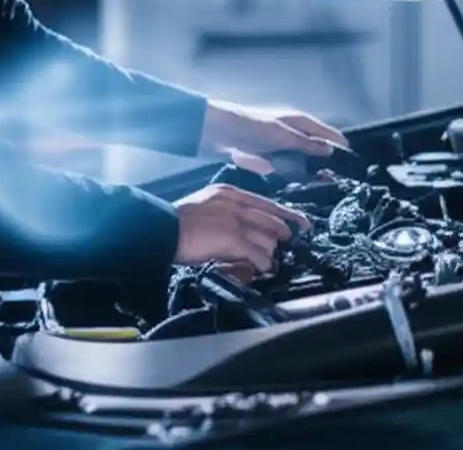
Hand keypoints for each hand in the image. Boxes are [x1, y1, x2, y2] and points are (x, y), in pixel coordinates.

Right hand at [173, 184, 311, 274]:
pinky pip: (260, 256)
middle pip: (272, 221)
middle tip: (284, 248)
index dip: (288, 215)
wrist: (160, 229)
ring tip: (264, 262)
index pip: (266, 203)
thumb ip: (224, 213)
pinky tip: (261, 269)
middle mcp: (236, 204)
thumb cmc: (174, 222)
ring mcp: (237, 221)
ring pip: (268, 240)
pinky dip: (263, 265)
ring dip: (268, 254)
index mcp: (228, 193)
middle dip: (281, 237)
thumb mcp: (203, 206)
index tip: (302, 223)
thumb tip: (240, 233)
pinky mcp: (235, 240)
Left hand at [200, 100, 347, 174]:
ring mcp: (276, 144)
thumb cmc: (249, 127)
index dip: (338, 144)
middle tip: (340, 177)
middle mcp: (288, 131)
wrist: (214, 131)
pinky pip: (284, 166)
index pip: (325, 132)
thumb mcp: (281, 135)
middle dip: (326, 160)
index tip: (353, 159)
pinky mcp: (263, 155)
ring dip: (309, 169)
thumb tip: (331, 150)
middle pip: (313, 146)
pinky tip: (298, 183)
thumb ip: (305, 143)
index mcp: (296, 121)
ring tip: (324, 183)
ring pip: (300, 158)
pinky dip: (292, 173)